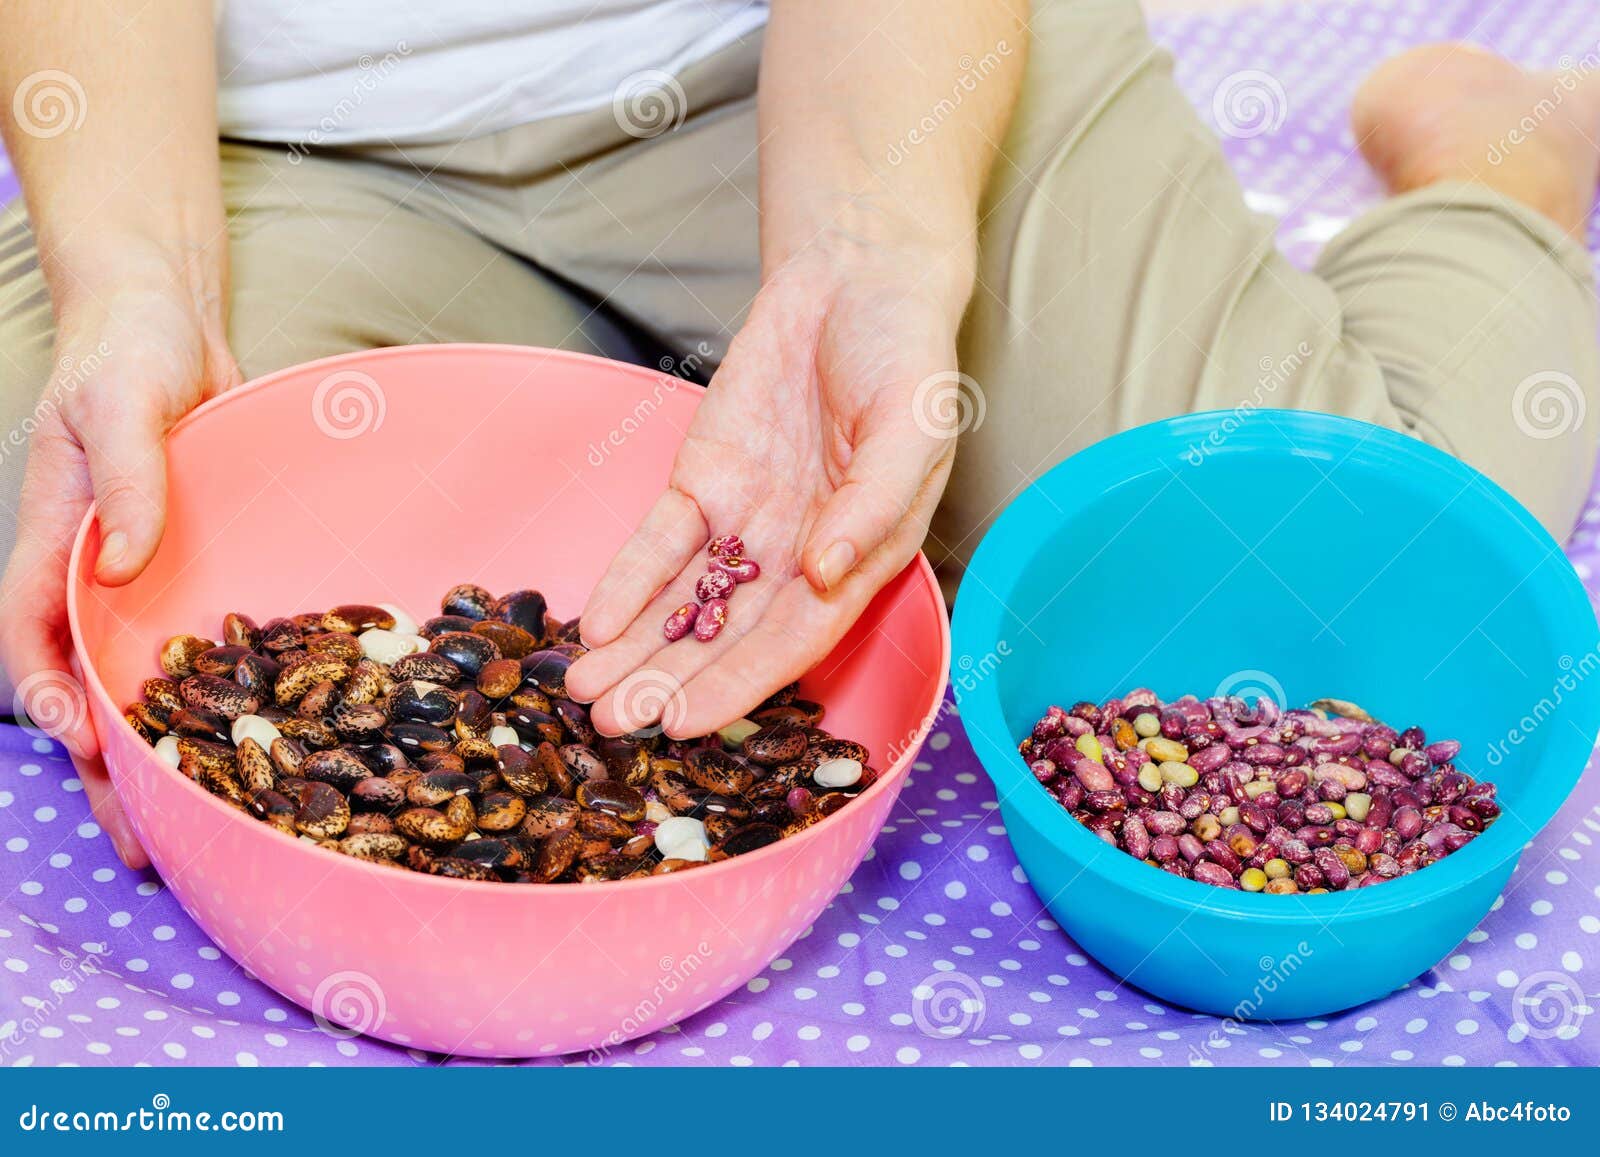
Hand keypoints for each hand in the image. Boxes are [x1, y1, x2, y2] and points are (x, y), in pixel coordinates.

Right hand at [0, 240, 237, 866]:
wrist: (167, 322)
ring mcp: (142, 577)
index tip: (86, 745)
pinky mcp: (191, 570)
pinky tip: (246, 746)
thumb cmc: (129, 349)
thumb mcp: (121, 397)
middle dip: (105, 767)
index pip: (31, 634)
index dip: (50, 696)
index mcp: (54, 540)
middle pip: (85, 686)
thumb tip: (124, 562)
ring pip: (139, 681)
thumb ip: (124, 474)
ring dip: (158, 753)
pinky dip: (210, 698)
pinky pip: (195, 644)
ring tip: (190, 829)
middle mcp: (91, 572)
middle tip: (141, 844)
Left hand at [567, 244, 967, 736]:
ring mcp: (746, 523)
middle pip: (725, 636)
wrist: (856, 282)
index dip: (738, 686)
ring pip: (683, 603)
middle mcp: (798, 558)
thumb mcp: (911, 427)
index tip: (683, 724)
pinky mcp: (703, 482)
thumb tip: (828, 574)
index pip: (791, 642)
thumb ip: (875, 504)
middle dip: (668, 683)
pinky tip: (595, 621)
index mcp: (858, 560)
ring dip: (635, 650)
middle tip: (609, 724)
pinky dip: (627, 582)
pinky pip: (659, 543)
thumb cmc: (905, 359)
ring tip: (584, 692)